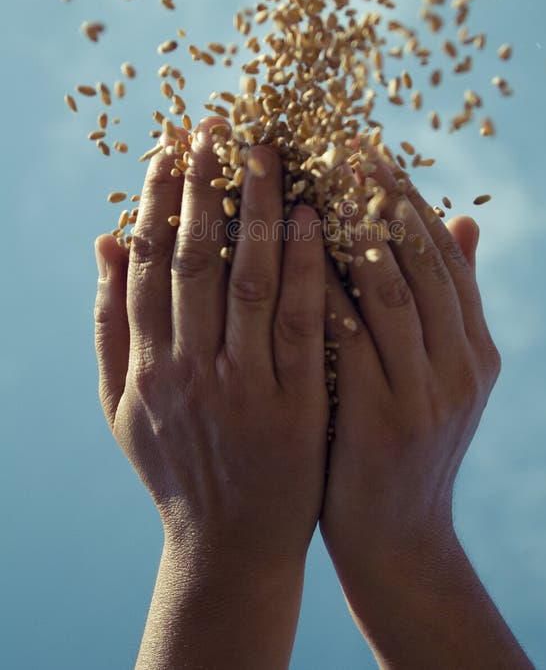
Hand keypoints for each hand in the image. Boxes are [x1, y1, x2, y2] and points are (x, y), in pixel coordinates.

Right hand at [94, 118, 327, 667]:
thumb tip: (105, 238)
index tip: (172, 144)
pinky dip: (308, 267)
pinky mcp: (295, 407)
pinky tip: (314, 217)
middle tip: (218, 123)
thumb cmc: (176, 466)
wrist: (229, 547)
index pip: (148, 258)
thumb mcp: (122, 402)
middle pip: (195, 255)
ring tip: (268, 149)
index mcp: (144, 362)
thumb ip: (109, 322)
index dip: (159, 195)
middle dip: (203, 183)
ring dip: (258, 208)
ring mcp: (242, 388)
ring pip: (251, 279)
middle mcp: (186, 369)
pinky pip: (302, 324)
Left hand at [320, 160, 531, 667]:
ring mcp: (428, 392)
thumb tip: (464, 221)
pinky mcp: (385, 419)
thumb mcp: (439, 372)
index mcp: (476, 347)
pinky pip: (351, 340)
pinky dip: (325, 291)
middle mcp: (462, 363)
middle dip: (384, 198)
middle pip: (424, 260)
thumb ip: (448, 301)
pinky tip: (290, 254)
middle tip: (346, 146)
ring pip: (393, 290)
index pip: (444, 253)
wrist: (396, 535)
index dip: (408, 198)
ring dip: (355, 231)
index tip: (371, 150)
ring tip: (319, 181)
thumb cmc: (401, 442)